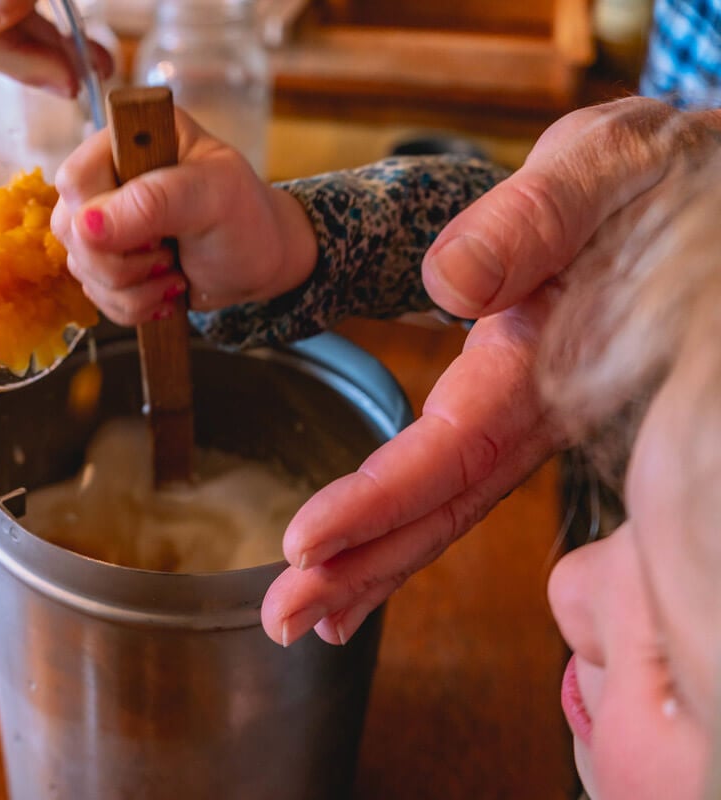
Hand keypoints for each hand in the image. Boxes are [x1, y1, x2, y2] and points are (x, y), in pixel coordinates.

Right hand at [51, 108, 317, 324]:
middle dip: (120, 261)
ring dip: (129, 288)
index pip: (75, 180)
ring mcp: (103, 219)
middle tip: (169, 256)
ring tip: (174, 273)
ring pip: (79, 266)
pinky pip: (92, 292)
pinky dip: (130, 304)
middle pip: (69, 228)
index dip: (103, 218)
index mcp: (131, 137)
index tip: (156, 233)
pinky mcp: (106, 258)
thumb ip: (153, 202)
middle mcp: (108, 174)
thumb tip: (86, 225)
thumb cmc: (246, 218)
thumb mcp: (213, 198)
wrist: (261, 263)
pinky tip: (165, 291)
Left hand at [262, 96, 720, 646]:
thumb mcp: (595, 170)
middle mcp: (531, 410)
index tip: (303, 544)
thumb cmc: (641, 178)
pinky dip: (400, 537)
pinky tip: (358, 572)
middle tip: (281, 618)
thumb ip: (533, 221)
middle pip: (438, 509)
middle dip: (358, 568)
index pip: (449, 453)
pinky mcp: (509, 416)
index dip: (377, 504)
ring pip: (443, 512)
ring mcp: (522, 422)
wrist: (679, 193)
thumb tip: (451, 281)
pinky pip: (451, 490)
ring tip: (303, 620)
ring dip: (371, 568)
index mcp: (539, 360)